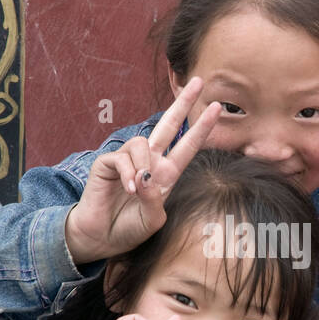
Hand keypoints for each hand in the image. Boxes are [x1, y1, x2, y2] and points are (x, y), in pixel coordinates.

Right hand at [65, 77, 221, 264]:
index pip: (187, 146)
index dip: (202, 128)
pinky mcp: (107, 163)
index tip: (217, 109)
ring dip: (143, 164)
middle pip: (168, 125)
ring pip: (142, 142)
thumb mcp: (152, 219)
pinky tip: (129, 189)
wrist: (101, 238)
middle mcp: (149, 162)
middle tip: (198, 81)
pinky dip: (128, 174)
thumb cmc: (129, 229)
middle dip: (183, 103)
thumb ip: (155, 199)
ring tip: (137, 188)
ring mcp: (127, 160)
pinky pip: (122, 158)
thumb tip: (146, 176)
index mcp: (166, 174)